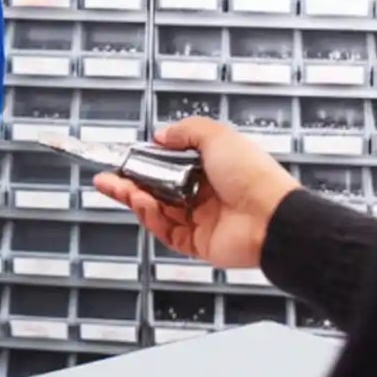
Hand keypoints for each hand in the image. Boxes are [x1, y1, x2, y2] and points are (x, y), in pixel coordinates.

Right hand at [94, 117, 300, 268]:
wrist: (271, 216)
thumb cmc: (254, 176)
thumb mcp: (217, 136)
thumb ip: (185, 132)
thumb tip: (161, 135)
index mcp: (211, 169)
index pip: (167, 166)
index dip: (144, 162)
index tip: (123, 159)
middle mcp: (205, 195)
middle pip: (157, 190)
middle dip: (129, 183)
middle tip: (105, 178)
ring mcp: (201, 220)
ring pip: (157, 211)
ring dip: (135, 199)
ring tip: (120, 188)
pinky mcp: (197, 244)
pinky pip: (166, 232)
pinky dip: (150, 218)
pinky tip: (142, 204)